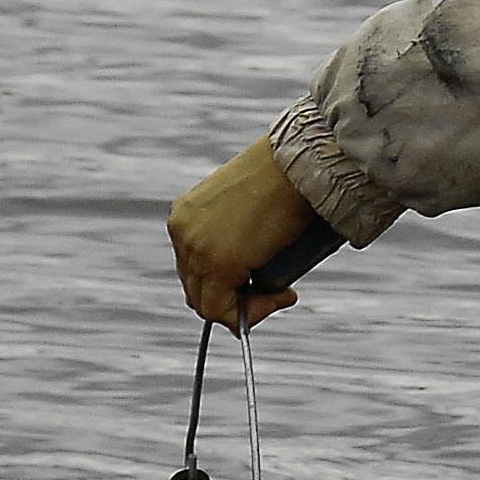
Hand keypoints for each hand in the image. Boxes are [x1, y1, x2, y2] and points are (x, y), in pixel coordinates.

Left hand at [168, 136, 320, 328]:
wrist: (297, 164)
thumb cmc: (285, 176)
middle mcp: (181, 232)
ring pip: (206, 303)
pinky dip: (247, 315)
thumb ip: (240, 228)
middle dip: (236, 298)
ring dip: (245, 307)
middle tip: (276, 291)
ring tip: (280, 293)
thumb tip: (256, 258)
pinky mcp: (216, 264)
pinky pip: (218, 310)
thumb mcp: (249, 205)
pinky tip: (279, 298)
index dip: (227, 282)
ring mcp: (194, 249)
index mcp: (186, 215)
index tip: (261, 280)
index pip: (194, 266)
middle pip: (196, 287)